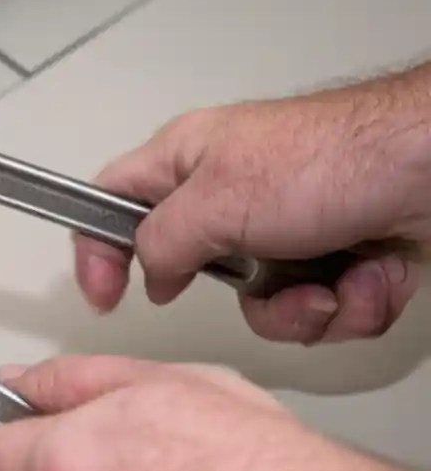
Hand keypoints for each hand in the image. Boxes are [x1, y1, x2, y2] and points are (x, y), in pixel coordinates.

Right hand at [76, 67, 430, 342]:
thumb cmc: (336, 159)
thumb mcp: (216, 202)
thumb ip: (159, 243)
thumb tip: (148, 272)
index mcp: (190, 161)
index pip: (113, 203)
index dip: (98, 251)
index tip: (103, 295)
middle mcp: (236, 195)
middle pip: (201, 273)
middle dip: (246, 297)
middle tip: (261, 277)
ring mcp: (292, 229)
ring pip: (266, 306)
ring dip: (304, 308)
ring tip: (333, 280)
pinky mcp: (342, 257)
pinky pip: (322, 311)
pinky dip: (351, 303)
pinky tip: (371, 272)